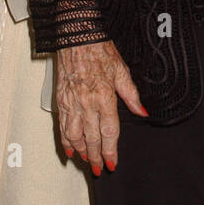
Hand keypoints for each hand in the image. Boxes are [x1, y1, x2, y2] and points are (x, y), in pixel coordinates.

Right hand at [55, 39, 147, 175]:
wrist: (76, 36)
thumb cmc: (99, 50)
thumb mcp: (122, 71)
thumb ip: (132, 95)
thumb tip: (142, 112)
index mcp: (104, 96)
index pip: (109, 131)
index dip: (110, 151)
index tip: (112, 163)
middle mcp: (86, 102)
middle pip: (91, 138)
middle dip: (95, 157)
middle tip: (99, 169)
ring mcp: (71, 102)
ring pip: (74, 135)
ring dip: (81, 151)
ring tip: (86, 161)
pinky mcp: (60, 99)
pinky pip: (62, 125)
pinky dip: (65, 140)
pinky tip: (70, 149)